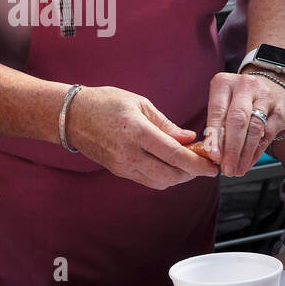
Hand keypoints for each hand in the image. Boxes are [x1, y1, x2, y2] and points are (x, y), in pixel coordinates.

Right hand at [66, 85, 217, 189]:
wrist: (72, 117)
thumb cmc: (106, 103)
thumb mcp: (139, 104)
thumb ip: (166, 125)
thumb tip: (189, 139)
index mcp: (137, 131)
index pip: (175, 155)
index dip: (197, 164)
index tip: (213, 167)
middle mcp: (130, 153)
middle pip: (171, 175)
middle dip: (192, 173)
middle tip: (204, 163)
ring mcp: (123, 166)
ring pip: (161, 182)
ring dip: (179, 177)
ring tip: (188, 164)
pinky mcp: (119, 172)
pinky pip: (148, 181)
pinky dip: (164, 177)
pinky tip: (171, 166)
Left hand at [206, 71, 284, 176]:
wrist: (271, 85)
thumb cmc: (240, 99)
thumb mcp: (223, 103)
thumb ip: (217, 124)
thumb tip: (212, 154)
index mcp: (224, 83)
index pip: (217, 111)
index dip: (215, 135)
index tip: (213, 155)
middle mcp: (245, 86)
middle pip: (237, 120)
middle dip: (231, 149)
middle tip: (227, 168)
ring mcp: (265, 97)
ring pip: (254, 129)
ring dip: (244, 154)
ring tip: (237, 169)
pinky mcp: (280, 111)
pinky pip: (267, 135)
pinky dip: (256, 152)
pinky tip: (248, 162)